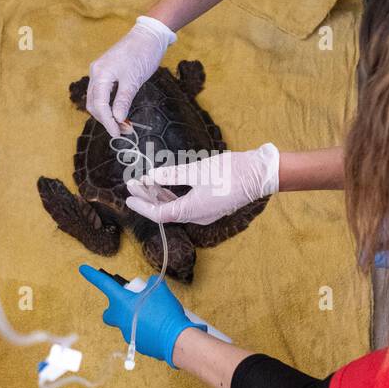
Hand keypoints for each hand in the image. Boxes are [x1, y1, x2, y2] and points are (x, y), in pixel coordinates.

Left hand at [78, 265, 206, 365]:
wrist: (175, 338)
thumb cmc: (165, 312)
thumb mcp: (160, 289)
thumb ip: (152, 283)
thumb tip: (151, 284)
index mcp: (122, 302)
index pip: (105, 284)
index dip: (93, 275)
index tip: (82, 268)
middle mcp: (120, 318)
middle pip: (109, 314)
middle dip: (114, 309)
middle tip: (130, 304)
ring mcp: (127, 333)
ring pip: (126, 323)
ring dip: (135, 319)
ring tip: (155, 316)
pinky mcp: (136, 345)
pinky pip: (137, 334)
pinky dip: (145, 330)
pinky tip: (158, 327)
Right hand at [86, 15, 176, 138]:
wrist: (149, 35)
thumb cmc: (142, 54)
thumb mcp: (134, 80)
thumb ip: (123, 100)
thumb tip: (116, 119)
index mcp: (100, 74)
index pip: (99, 105)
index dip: (107, 122)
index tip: (118, 134)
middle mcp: (96, 73)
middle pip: (94, 104)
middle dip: (107, 120)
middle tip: (124, 131)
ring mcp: (100, 72)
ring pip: (98, 100)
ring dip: (109, 114)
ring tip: (125, 124)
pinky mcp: (107, 72)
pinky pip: (104, 93)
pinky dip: (111, 105)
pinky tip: (122, 113)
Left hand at [125, 143, 278, 224]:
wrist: (259, 174)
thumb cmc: (230, 172)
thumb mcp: (197, 171)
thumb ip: (172, 175)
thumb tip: (150, 176)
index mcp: (192, 211)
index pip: (160, 214)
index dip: (142, 206)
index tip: (129, 196)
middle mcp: (198, 216)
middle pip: (166, 211)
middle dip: (148, 198)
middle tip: (133, 184)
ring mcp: (205, 212)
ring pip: (176, 207)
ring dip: (160, 196)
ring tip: (146, 182)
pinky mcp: (211, 205)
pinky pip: (186, 203)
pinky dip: (174, 195)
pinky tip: (165, 184)